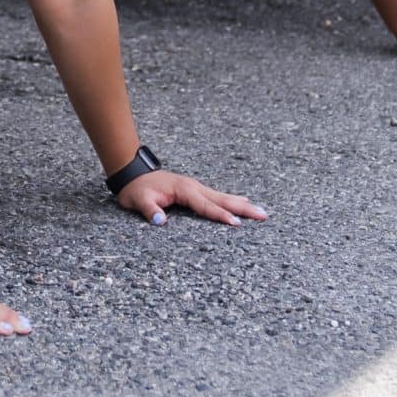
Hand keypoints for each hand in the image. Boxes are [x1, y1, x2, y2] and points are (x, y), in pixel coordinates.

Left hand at [116, 169, 267, 228]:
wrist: (132, 173)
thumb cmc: (136, 189)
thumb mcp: (138, 200)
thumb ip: (149, 210)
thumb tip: (160, 221)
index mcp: (184, 190)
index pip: (206, 205)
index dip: (220, 215)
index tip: (237, 224)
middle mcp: (194, 187)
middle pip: (222, 199)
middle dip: (243, 208)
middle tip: (263, 215)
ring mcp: (195, 187)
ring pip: (222, 197)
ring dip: (241, 204)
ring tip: (260, 211)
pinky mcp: (194, 190)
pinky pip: (217, 196)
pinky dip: (231, 200)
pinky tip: (241, 203)